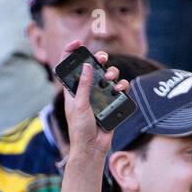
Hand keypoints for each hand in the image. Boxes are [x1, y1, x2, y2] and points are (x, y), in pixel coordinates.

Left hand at [62, 41, 124, 158]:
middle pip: (93, 67)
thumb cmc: (80, 129)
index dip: (70, 53)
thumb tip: (87, 66)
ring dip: (112, 72)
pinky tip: (120, 89)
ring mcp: (99, 95)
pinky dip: (122, 85)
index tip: (78, 43)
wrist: (93, 148)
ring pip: (108, 76)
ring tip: (110, 80)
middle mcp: (86, 90)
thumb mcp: (79, 106)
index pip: (69, 67)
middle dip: (99, 59)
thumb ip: (84, 86)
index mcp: (73, 90)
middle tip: (102, 59)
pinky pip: (119, 88)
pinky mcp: (111, 102)